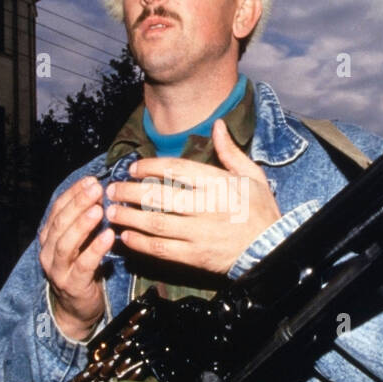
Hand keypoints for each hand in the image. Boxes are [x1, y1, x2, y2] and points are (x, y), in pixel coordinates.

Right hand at [38, 175, 113, 341]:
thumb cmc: (81, 269)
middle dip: (78, 204)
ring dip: (82, 224)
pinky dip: (95, 249)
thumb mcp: (79, 242)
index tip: (90, 180)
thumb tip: (100, 192)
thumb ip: (84, 221)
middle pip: (60, 224)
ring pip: (66, 244)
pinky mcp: (73, 285)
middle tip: (96, 189)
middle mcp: (49, 252)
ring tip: (98, 209)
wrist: (77, 308)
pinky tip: (109, 237)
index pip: (57, 210)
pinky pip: (84, 265)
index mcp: (49, 237)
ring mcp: (58, 270)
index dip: (73, 194)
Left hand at [104, 119, 280, 274]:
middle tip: (112, 190)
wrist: (272, 249)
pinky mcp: (195, 256)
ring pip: (155, 223)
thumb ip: (231, 152)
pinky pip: (162, 249)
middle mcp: (206, 207)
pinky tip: (126, 237)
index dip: (149, 166)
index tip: (132, 168)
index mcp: (218, 184)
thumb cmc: (261, 210)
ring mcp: (199, 233)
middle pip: (159, 196)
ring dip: (129, 217)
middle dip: (130, 192)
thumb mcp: (252, 176)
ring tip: (111, 212)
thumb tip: (218, 125)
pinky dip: (141, 243)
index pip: (176, 169)